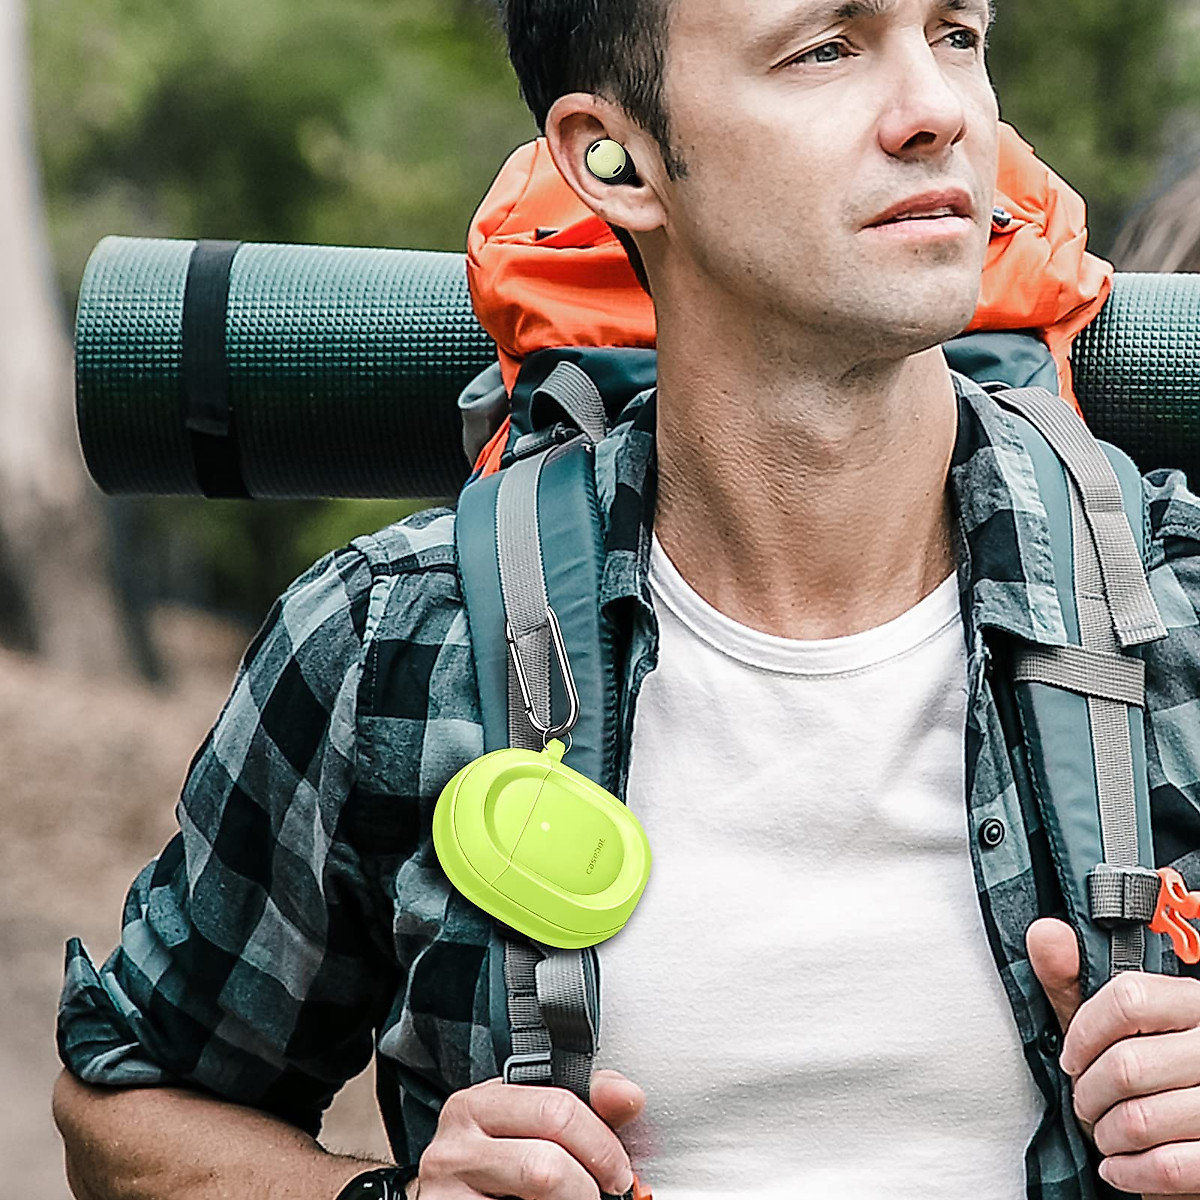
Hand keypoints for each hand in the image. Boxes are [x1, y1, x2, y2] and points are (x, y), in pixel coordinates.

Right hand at [413, 1068, 644, 1197]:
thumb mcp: (535, 1126)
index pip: (556, 1109)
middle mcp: (455, 1145)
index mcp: (478, 1104)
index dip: (600, 1141)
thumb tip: (628, 1096)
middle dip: (591, 1180)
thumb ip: (585, 1106)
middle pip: (548, 1162)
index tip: (617, 1166)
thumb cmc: (500, 1167)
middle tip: (607, 1191)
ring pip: (538, 1187)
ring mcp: (447, 1189)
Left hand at [1028, 917, 1199, 1195]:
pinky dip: (1130, 1172)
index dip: (1084, 1032)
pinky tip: (1119, 1166)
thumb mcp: (1110, 1023)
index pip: (1129, 999)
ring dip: (1107, 1135)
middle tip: (1085, 1103)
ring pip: (1142, 1119)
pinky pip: (1168, 1168)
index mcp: (1193, 1003)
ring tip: (1105, 1134)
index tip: (1070, 1058)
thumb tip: (1045, 934)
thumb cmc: (1147, 1071)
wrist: (1194, 1130)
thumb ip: (1074, 982)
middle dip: (1088, 1094)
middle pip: (1127, 1066)